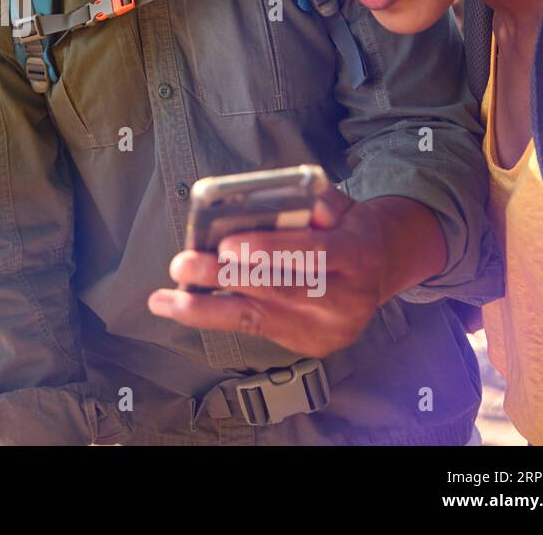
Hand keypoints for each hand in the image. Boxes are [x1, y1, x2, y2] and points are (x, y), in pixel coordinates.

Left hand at [147, 187, 395, 357]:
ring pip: (259, 318)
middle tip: (183, 265)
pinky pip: (255, 329)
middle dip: (225, 278)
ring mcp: (327, 327)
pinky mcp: (309, 344)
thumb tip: (270, 197)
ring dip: (206, 309)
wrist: (378, 269)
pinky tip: (180, 309)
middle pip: (279, 289)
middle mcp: (345, 297)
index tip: (227, 244)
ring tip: (164, 300)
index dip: (269, 250)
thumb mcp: (340, 205)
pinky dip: (214, 317)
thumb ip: (312, 199)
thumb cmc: (345, 228)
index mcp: (356, 253)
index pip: (312, 253)